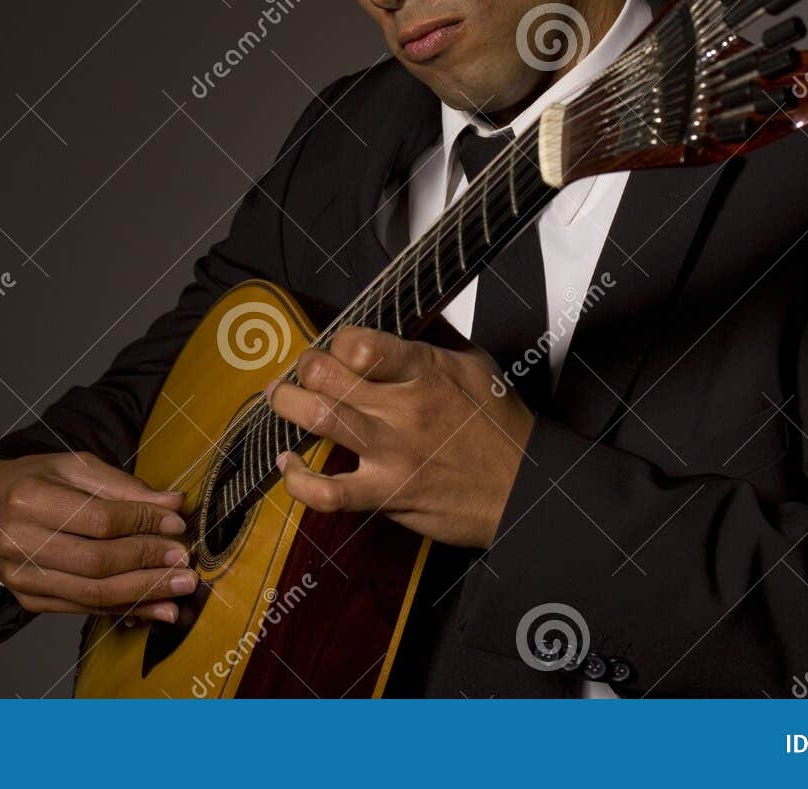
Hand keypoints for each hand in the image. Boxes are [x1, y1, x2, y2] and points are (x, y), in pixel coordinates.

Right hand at [0, 450, 195, 623]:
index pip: (99, 519)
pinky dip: (123, 609)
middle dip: (149, 563)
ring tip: (179, 591)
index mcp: (29, 498)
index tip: (177, 524)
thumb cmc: (36, 480)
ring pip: (92, 593)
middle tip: (185, 563)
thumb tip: (174, 504)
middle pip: (97, 562)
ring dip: (143, 594)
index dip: (143, 522)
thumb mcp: (76, 468)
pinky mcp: (28, 598)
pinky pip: (83, 608)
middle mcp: (18, 541)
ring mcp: (20, 576)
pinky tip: (154, 607)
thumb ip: (125, 487)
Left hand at [266, 326, 535, 548]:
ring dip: (289, 407)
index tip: (337, 347)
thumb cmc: (502, 428)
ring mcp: (392, 452)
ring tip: (282, 399)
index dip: (337, 340)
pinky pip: (327, 491)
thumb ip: (435, 340)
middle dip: (304, 367)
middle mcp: (404, 408)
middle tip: (302, 371)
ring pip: (320, 419)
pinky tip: (289, 465)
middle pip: (328, 375)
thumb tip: (406, 313)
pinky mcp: (387, 494)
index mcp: (426, 371)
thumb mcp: (476, 365)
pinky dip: (298, 480)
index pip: (359, 341)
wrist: (525, 487)